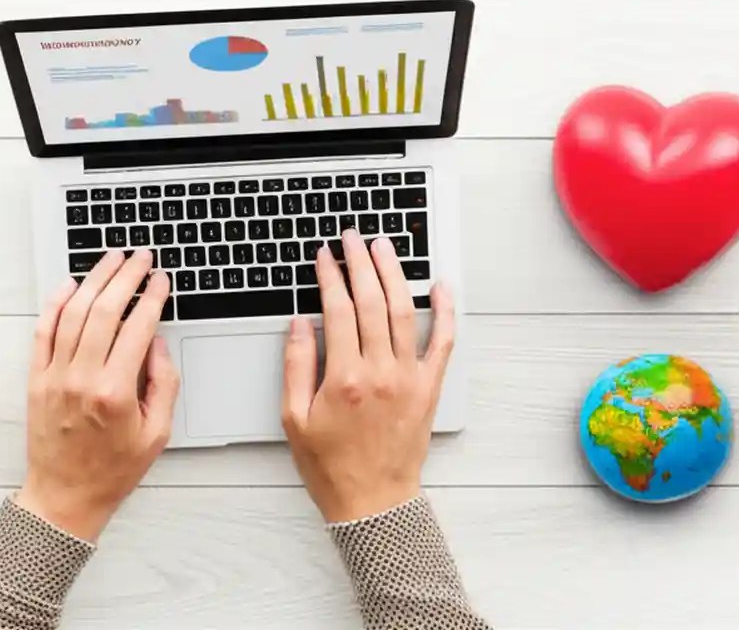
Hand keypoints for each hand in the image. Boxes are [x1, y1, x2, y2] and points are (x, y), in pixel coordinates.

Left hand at [15, 249, 179, 541]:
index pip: (138, 327)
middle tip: (140, 258)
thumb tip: (157, 344)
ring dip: (94, 280)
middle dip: (126, 276)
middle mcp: (82, 378)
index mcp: (116, 392)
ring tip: (111, 260)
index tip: (161, 280)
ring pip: (73, 312)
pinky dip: (56, 304)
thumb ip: (164, 384)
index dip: (153, 297)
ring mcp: (55, 376)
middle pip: (105, 310)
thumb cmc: (112, 471)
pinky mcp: (36, 379)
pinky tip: (71, 285)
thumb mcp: (158, 434)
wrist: (65, 496)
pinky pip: (43, 331)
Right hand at [281, 230, 454, 522]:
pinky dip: (445, 311)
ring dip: (394, 274)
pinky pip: (443, 342)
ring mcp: (408, 378)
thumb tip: (298, 323)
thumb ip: (295, 365)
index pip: (336, 310)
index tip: (323, 256)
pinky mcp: (428, 388)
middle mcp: (379, 372)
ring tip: (384, 247)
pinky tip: (440, 286)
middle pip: (370, 301)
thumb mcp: (294, 418)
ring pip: (404, 312)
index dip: (329, 276)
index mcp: (343, 378)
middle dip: (359, 262)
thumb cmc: (331, 465)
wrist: (372, 501)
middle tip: (351, 238)